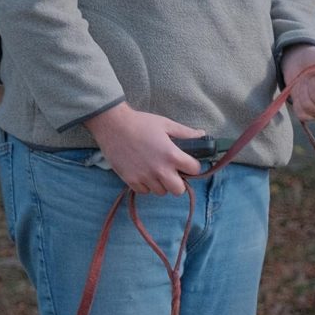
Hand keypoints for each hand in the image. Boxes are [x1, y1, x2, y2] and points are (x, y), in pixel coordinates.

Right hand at [83, 102, 204, 194]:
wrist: (113, 125)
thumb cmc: (140, 123)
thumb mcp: (166, 124)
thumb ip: (185, 133)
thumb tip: (201, 134)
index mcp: (172, 155)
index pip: (194, 170)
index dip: (192, 166)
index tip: (187, 163)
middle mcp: (160, 169)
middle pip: (178, 190)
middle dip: (178, 183)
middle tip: (172, 173)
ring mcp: (145, 177)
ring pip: (161, 192)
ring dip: (161, 184)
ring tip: (155, 171)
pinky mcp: (131, 180)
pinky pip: (144, 191)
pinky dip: (145, 185)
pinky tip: (143, 173)